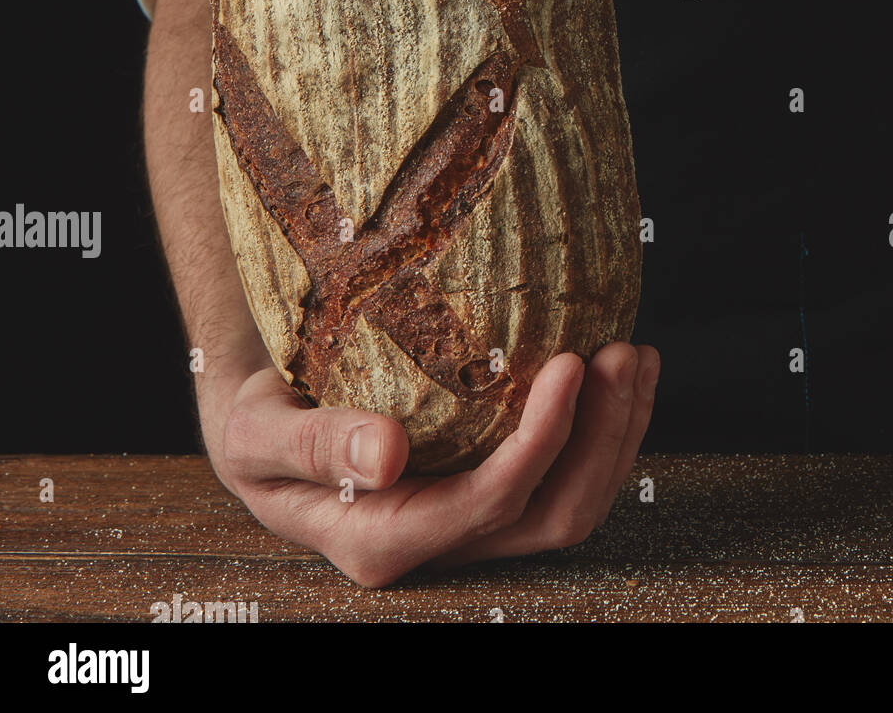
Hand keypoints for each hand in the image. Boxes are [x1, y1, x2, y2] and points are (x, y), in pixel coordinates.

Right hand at [200, 342, 659, 586]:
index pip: (492, 499)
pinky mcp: (489, 495)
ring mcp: (470, 524)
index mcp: (384, 539)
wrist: (263, 426)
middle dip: (602, 436)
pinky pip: (564, 480)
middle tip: (623, 350)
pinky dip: (602, 431)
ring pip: (573, 505)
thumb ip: (316, 444)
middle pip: (553, 514)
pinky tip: (617, 377)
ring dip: (617, 433)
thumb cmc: (256, 423)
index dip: (545, 437)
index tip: (571, 359)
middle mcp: (439, 542)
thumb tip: (388, 451)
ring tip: (635, 355)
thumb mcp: (258, 432)